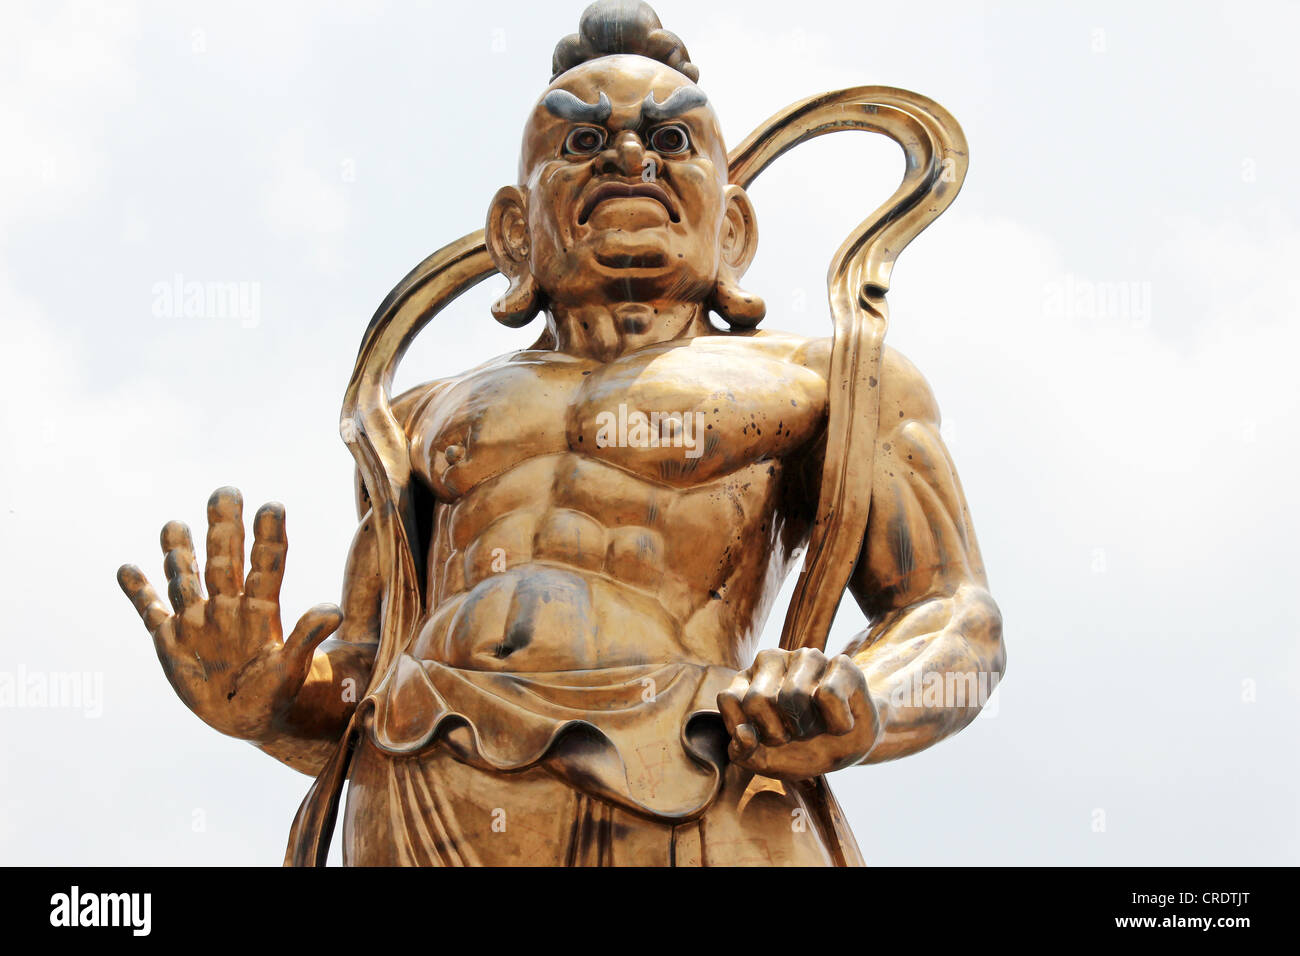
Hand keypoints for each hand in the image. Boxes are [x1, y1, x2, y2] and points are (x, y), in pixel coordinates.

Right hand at [117, 487, 341, 740]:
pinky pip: (151, 611)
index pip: (266, 566)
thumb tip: (334, 610)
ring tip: (173, 525)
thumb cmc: (275, 693)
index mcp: (260, 612)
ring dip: (179, 554)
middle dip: (224, 528)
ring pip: (186, 579)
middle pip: (225, 560)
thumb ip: (308, 636)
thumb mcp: (292, 667)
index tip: (273, 506)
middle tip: (226, 491)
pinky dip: (139, 592)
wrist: (246, 720)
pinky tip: (127, 568)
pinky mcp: (170, 641)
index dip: (269, 538)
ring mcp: (197, 621)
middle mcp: (228, 607)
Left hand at [718, 647, 880, 780]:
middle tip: (794, 734)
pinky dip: (837, 723)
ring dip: (808, 726)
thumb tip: (743, 733)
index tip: (766, 739)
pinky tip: (840, 722)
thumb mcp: (768, 761)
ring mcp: (805, 657)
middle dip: (778, 732)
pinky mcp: (839, 663)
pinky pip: (829, 695)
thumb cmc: (803, 750)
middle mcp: (771, 660)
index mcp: (746, 680)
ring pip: (794, 694)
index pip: (729, 699)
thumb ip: (744, 752)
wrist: (850, 748)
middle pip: (758, 699)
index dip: (749, 730)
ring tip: (816, 726)